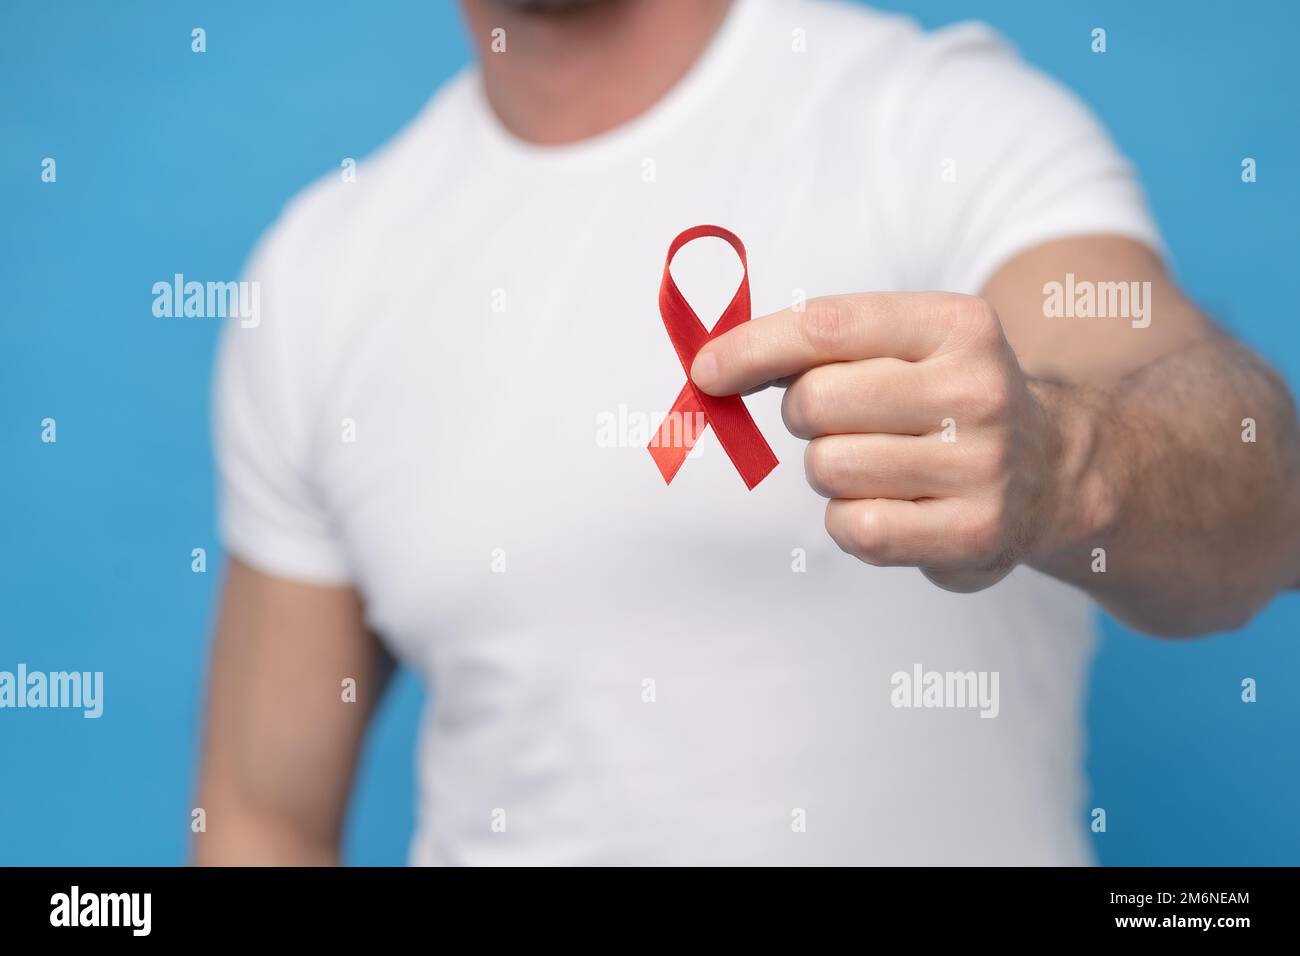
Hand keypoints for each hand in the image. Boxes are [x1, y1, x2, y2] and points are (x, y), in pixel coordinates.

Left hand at [690, 293, 1066, 591]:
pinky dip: (849, 522)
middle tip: (839, 422)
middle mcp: (976, 390)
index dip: (750, 348)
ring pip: (828, 468)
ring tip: (878, 465)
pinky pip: (854, 529)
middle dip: (804, 416)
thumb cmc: (946, 399)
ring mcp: (982, 465)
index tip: (707, 369)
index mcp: (957, 325)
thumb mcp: (909, 344)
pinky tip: (890, 507)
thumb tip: (715, 365)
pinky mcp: (974, 533)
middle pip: (816, 402)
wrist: (1053, 469)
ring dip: (831, 471)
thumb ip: (822, 344)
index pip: (824, 326)